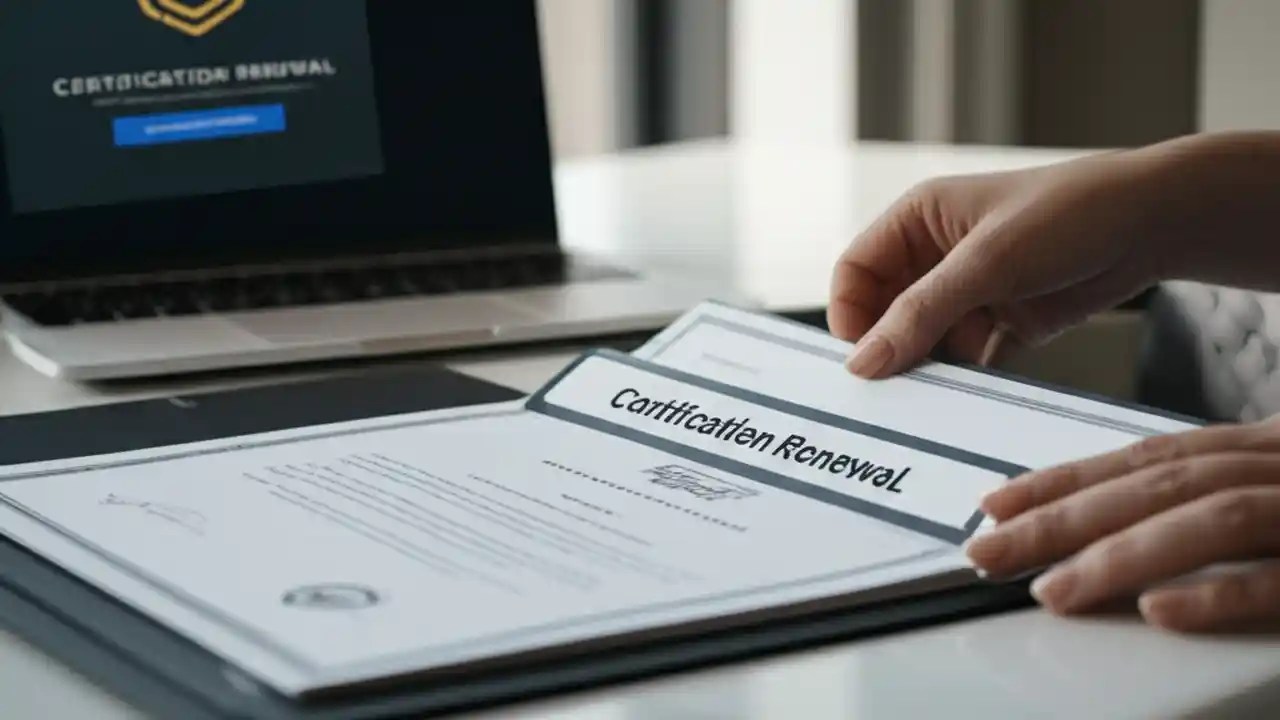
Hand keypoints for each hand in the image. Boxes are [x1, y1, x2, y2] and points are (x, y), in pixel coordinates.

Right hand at [829, 132, 1279, 378]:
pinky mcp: (999, 324)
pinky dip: (959, 380)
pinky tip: (965, 397)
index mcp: (917, 220)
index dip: (850, 314)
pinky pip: (961, 360)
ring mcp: (968, 292)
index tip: (862, 359)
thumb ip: (921, 314)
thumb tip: (862, 363)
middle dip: (886, 348)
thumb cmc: (1069, 214)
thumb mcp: (987, 263)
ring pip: (921, 341)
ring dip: (923, 368)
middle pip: (883, 312)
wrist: (1153, 225)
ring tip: (929, 396)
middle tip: (889, 391)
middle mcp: (934, 256)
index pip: (855, 272)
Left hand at [965, 418, 1279, 631]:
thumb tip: (1123, 521)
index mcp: (1264, 449)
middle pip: (1158, 485)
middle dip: (1062, 518)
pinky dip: (1216, 593)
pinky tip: (1157, 610)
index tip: (994, 505)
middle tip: (988, 551)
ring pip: (1210, 519)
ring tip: (1050, 590)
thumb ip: (1219, 495)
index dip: (1065, 480)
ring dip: (1120, 554)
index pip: (1147, 458)